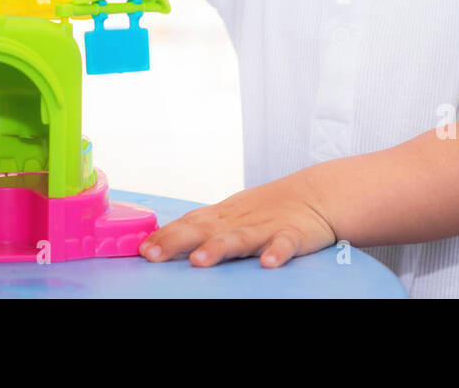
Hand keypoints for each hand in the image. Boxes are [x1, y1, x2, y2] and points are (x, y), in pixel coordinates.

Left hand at [139, 170, 336, 268]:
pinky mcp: (293, 235)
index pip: (188, 223)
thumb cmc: (267, 210)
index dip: (165, 235)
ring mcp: (265, 227)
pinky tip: (267, 263)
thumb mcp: (231, 215)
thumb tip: (161, 241)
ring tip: (199, 261)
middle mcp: (239, 221)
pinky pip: (285, 244)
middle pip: (203, 230)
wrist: (316, 195)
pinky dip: (277, 252)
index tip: (142, 249)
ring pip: (239, 238)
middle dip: (177, 241)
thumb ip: (202, 228)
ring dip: (218, 248)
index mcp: (223, 216)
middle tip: (153, 254)